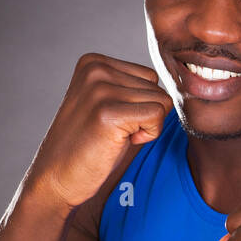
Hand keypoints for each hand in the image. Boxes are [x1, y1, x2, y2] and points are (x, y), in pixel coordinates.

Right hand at [27, 53, 173, 211]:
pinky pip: (157, 117)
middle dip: (144, 117)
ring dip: (145, 127)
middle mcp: (96, 68)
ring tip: (113, 137)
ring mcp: (100, 88)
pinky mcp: (108, 112)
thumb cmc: (90, 147)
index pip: (150, 77)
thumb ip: (134, 87)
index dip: (140, 106)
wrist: (56, 179)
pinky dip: (147, 136)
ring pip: (162, 103)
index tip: (111, 121)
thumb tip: (184, 82)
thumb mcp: (109, 104)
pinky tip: (118, 143)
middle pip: (158, 89)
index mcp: (94, 62)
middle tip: (112, 133)